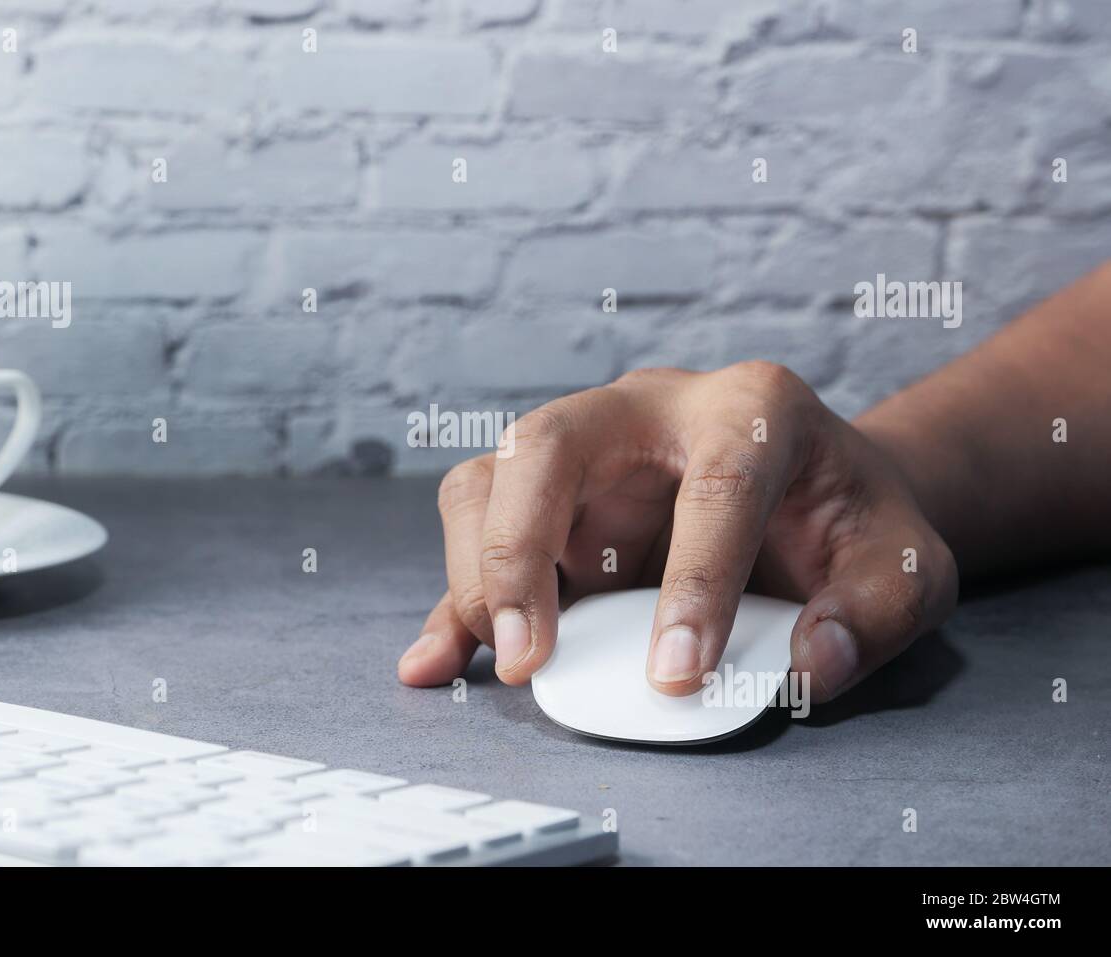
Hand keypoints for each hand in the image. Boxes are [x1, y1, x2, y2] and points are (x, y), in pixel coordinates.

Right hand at [397, 363, 957, 702]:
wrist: (818, 493)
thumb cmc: (854, 522)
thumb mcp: (905, 568)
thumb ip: (872, 614)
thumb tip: (805, 667)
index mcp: (752, 407)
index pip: (714, 482)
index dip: (693, 580)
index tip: (677, 675)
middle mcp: (649, 407)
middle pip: (552, 441)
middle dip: (525, 546)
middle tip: (531, 652)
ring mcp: (588, 449)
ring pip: (493, 475)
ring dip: (479, 567)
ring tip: (506, 657)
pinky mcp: (550, 498)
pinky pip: (479, 528)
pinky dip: (455, 595)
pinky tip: (438, 658)